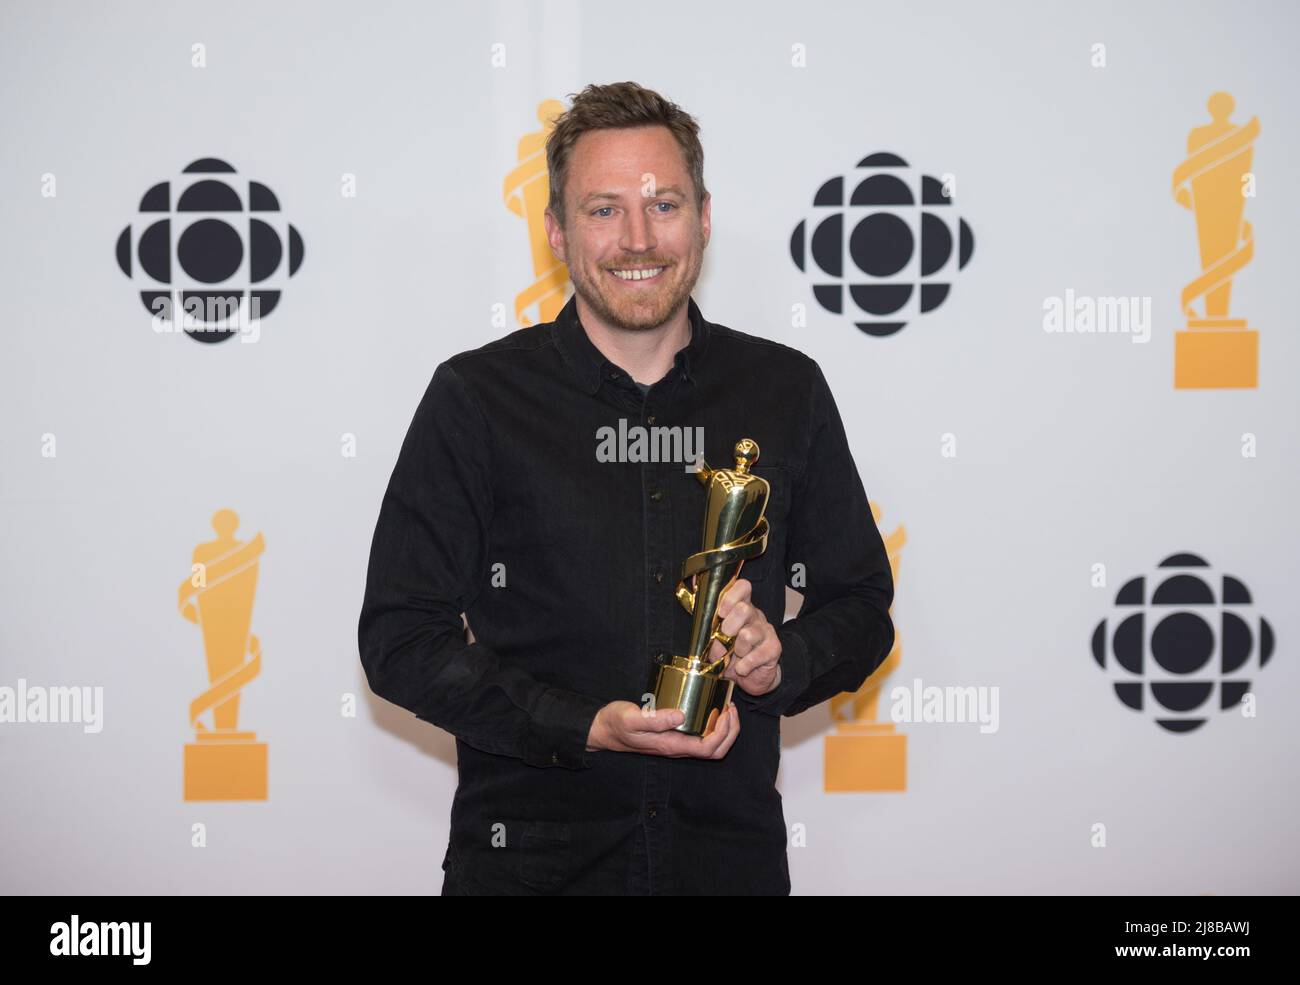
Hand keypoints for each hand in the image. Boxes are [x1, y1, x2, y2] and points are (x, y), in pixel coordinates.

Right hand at [586, 700, 739, 758]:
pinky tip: (710, 708)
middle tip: (730, 707)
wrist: (602, 731)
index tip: (725, 710)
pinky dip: (713, 725)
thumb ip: (655, 718)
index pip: (709, 748)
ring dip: (725, 729)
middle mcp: (677, 748)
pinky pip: (701, 737)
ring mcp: (676, 744)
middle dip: (730, 732)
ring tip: (725, 707)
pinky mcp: (674, 736)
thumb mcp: (632, 718)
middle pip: (716, 751)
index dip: (724, 732)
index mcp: (671, 745)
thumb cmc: (616, 723)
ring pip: (711, 746)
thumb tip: (681, 715)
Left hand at [704, 577, 781, 697]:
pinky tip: (742, 668)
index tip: (721, 613)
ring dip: (737, 650)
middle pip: (743, 609)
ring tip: (737, 656)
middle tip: (725, 639)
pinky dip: (744, 666)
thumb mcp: (716, 644)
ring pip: (748, 634)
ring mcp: (766, 631)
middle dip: (728, 628)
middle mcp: (755, 616)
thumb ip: (710, 636)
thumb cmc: (731, 655)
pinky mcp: (774, 648)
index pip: (742, 587)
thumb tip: (709, 635)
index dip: (730, 597)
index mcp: (740, 608)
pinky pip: (756, 656)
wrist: (750, 678)